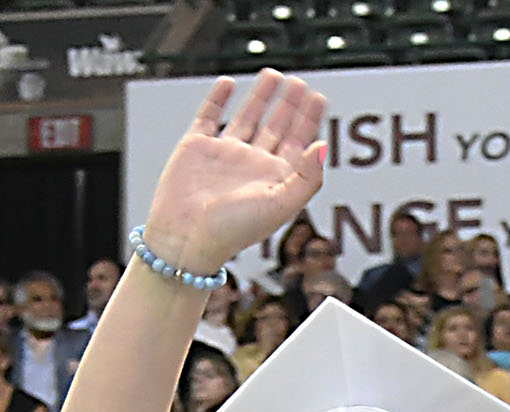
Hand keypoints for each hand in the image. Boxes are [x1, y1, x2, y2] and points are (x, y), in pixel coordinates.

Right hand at [142, 71, 327, 275]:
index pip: (298, 143)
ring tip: (274, 75)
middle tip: (299, 83)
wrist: (185, 238)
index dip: (309, 120)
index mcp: (275, 179)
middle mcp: (252, 165)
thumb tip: (323, 145)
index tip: (318, 97)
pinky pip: (209, 116)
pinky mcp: (196, 147)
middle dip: (289, 104)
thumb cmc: (233, 230)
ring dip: (261, 97)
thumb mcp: (280, 204)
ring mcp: (224, 154)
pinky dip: (218, 98)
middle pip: (276, 127)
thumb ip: (307, 176)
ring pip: (247, 118)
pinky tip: (228, 83)